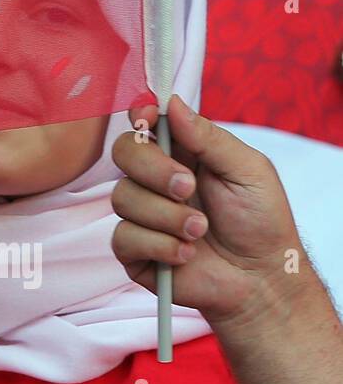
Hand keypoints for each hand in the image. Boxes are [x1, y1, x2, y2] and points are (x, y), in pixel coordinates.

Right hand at [110, 94, 304, 326]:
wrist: (261, 280)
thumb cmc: (261, 222)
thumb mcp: (249, 171)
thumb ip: (209, 138)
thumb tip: (171, 103)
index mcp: (181, 154)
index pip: (144, 123)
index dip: (140, 115)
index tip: (148, 117)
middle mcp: (155, 179)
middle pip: (123, 152)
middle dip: (154, 169)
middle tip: (187, 188)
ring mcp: (140, 213)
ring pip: (123, 197)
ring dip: (167, 216)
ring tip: (200, 231)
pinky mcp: (133, 249)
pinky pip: (124, 236)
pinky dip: (160, 245)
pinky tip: (186, 254)